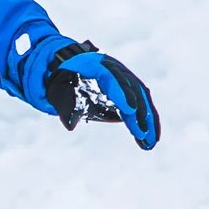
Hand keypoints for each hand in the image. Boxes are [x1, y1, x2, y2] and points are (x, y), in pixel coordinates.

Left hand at [40, 41, 159, 149]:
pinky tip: (150, 139)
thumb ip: (65, 106)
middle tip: (141, 133)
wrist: (71, 67)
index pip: (112, 79)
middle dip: (139, 112)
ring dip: (148, 121)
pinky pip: (142, 105)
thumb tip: (70, 125)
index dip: (122, 94)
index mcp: (95, 65)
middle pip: (132, 89)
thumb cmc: (63, 82)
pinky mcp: (130, 90)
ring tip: (150, 142)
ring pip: (142, 98)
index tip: (130, 111)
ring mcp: (125, 78)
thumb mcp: (58, 91)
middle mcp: (115, 69)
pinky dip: (148, 122)